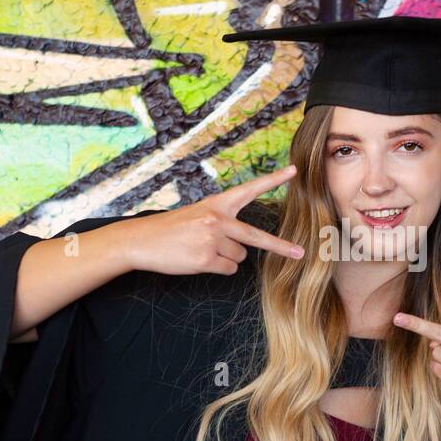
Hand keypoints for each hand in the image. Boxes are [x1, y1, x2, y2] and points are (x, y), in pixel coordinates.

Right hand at [124, 165, 305, 275]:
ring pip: (239, 257)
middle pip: (257, 237)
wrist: (139, 240)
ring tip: (201, 250)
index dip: (273, 180)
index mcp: (217, 204)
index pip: (250, 189)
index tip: (294, 170)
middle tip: (301, 253)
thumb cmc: (170, 229)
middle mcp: (217, 219)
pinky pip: (228, 269)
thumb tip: (243, 248)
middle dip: (280, 247)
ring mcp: (212, 239)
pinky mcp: (205, 259)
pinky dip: (218, 268)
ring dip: (226, 258)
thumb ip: (222, 223)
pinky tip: (198, 260)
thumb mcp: (197, 215)